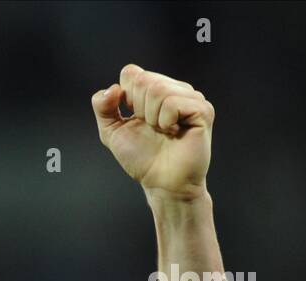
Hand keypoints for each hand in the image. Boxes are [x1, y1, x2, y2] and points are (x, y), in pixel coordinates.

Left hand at [92, 64, 213, 200]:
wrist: (162, 183)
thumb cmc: (142, 158)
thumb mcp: (112, 132)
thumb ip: (103, 108)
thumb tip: (112, 88)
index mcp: (156, 89)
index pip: (131, 73)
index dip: (125, 98)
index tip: (135, 118)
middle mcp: (175, 89)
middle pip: (143, 80)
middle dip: (138, 110)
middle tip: (151, 128)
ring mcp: (191, 98)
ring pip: (158, 89)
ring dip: (152, 117)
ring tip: (163, 131)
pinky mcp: (202, 110)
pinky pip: (172, 103)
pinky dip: (165, 121)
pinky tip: (174, 133)